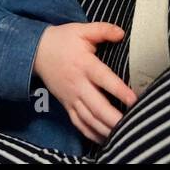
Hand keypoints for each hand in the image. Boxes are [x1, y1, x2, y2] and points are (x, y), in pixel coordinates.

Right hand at [32, 22, 136, 144]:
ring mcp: (71, 97)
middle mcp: (78, 84)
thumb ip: (102, 30)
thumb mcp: (81, 30)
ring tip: (123, 135)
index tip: (134, 100)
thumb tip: (122, 33)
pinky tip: (106, 139)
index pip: (103, 79)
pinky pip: (79, 123)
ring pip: (89, 119)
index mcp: (84, 65)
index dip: (119, 90)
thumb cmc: (62, 40)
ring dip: (106, 129)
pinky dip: (92, 134)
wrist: (36, 52)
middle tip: (132, 125)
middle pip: (97, 106)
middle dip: (114, 119)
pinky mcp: (67, 105)